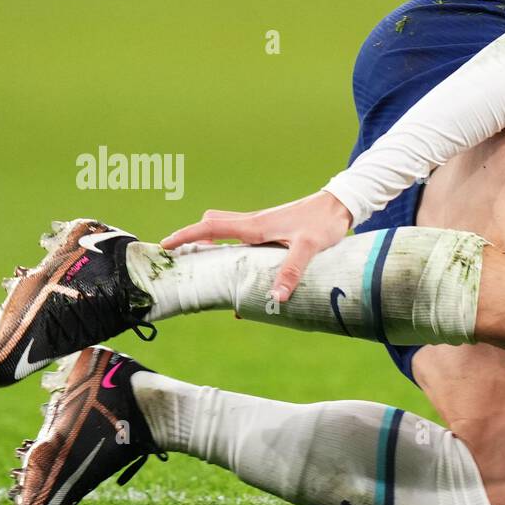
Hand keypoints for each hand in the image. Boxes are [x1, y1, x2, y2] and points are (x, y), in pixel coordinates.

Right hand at [161, 191, 352, 300]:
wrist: (340, 205)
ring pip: (226, 232)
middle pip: (212, 227)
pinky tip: (239, 271)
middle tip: (178, 258)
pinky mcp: (272, 231)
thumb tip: (275, 299)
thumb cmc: (323, 223)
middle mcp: (253, 224)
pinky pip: (243, 240)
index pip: (210, 228)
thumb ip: (291, 271)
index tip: (164, 245)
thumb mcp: (308, 248)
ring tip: (203, 268)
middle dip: (192, 240)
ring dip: (211, 245)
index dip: (185, 236)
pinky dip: (232, 250)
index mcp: (254, 226)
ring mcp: (262, 226)